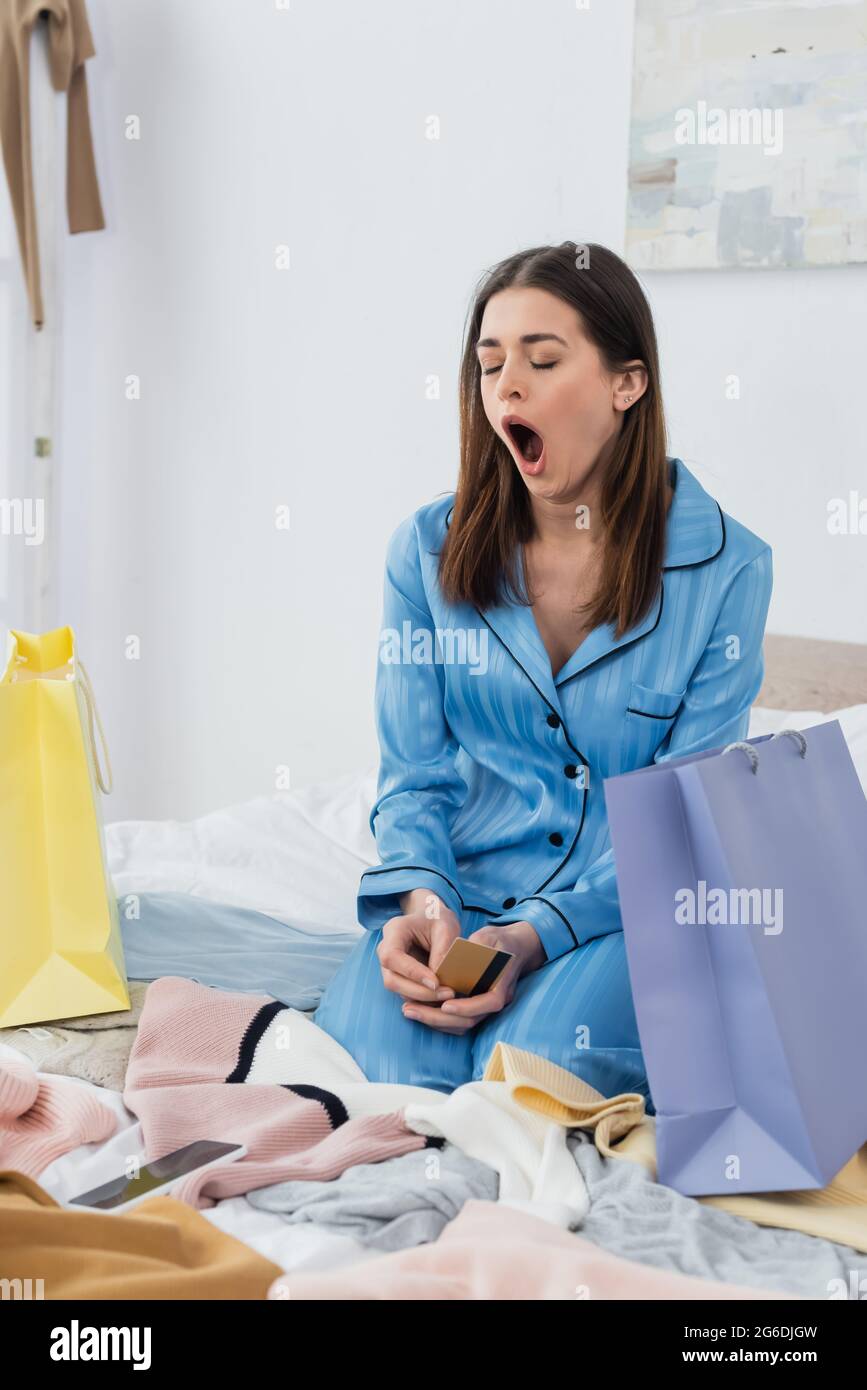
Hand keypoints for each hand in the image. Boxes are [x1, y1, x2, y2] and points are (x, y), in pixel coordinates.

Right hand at [377, 892, 461, 1006]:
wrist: (433, 918)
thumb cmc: (438, 919)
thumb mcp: (446, 927)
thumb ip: (442, 951)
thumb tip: (438, 980)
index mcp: (394, 931)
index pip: (392, 957)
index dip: (412, 973)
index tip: (436, 983)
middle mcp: (386, 950)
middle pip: (392, 979)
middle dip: (419, 991)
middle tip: (448, 993)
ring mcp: (391, 966)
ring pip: (399, 990)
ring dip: (423, 998)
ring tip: (449, 995)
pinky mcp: (400, 977)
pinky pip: (407, 993)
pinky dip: (424, 999)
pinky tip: (443, 997)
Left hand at [401, 920, 545, 1034]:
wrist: (513, 948)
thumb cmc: (499, 940)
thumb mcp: (487, 937)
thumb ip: (473, 949)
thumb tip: (453, 960)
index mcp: (502, 985)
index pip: (488, 1003)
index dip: (466, 1006)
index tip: (444, 1004)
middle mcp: (494, 1001)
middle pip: (469, 1020)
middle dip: (438, 1018)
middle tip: (409, 1009)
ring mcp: (485, 1007)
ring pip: (461, 1024)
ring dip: (434, 1020)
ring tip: (408, 1010)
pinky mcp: (475, 1007)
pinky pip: (458, 1021)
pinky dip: (439, 1019)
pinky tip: (419, 1009)